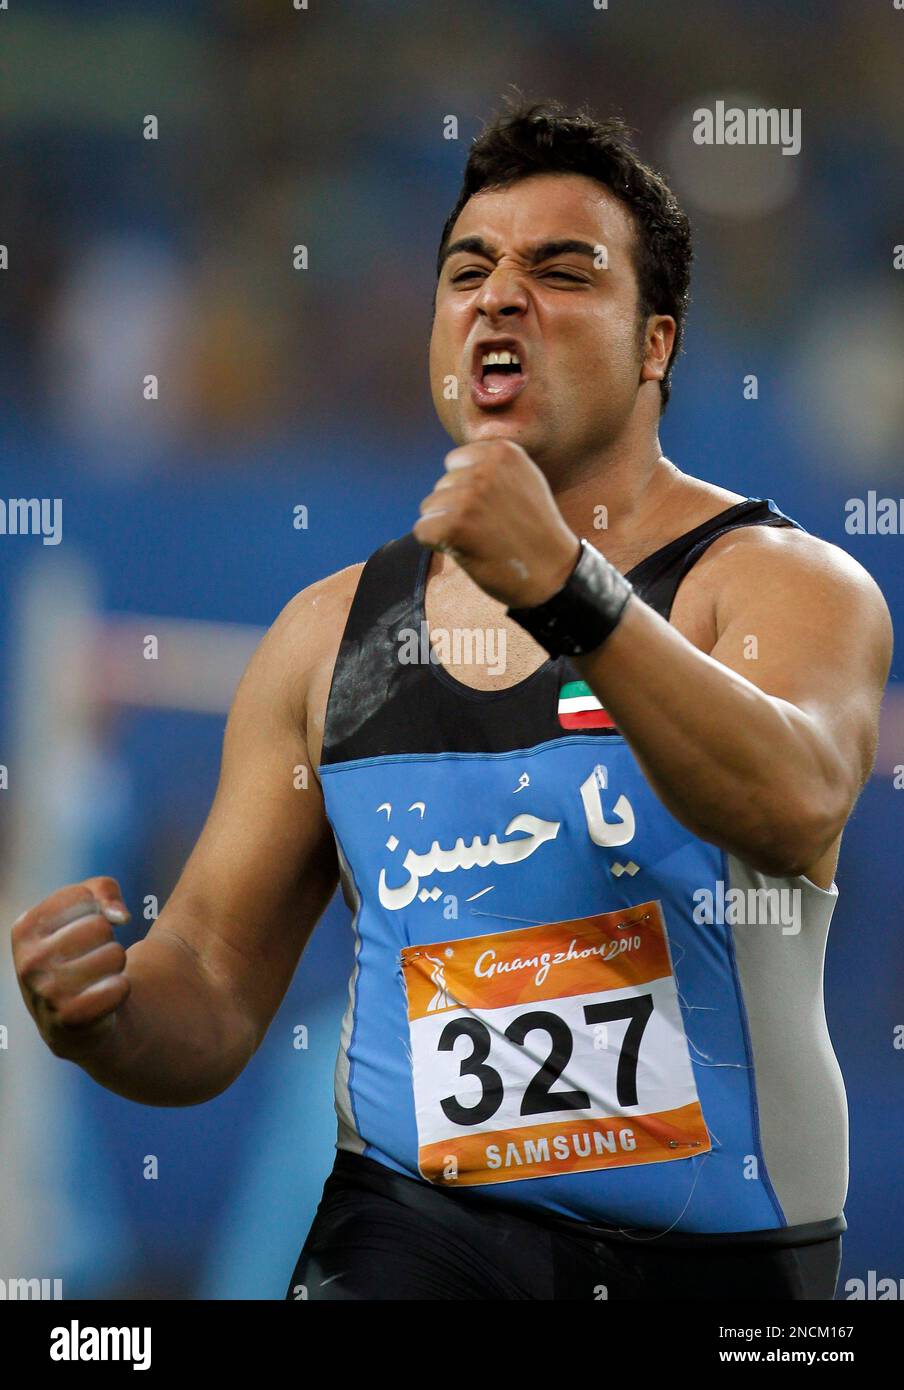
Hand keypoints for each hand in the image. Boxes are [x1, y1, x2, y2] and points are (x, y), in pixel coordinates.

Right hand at [10, 877, 131, 1058]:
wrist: (70, 1016)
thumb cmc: (79, 950)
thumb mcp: (85, 908)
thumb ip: (103, 890)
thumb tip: (121, 916)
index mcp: (24, 929)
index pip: (81, 896)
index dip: (95, 908)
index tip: (83, 924)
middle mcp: (29, 961)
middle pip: (100, 927)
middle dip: (107, 938)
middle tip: (91, 956)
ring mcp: (47, 992)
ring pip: (115, 955)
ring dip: (115, 964)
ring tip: (96, 976)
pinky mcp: (71, 1017)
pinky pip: (120, 987)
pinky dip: (121, 989)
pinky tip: (102, 997)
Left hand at [413, 440, 580, 607]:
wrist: (553, 574)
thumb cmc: (535, 531)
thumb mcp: (524, 480)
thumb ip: (492, 466)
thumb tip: (453, 463)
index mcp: (503, 452)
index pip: (454, 462)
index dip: (466, 489)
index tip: (493, 507)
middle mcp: (485, 469)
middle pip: (440, 485)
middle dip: (456, 508)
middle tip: (491, 528)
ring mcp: (469, 497)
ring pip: (429, 507)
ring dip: (447, 527)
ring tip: (481, 539)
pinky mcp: (455, 526)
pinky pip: (422, 530)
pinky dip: (437, 545)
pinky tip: (465, 551)